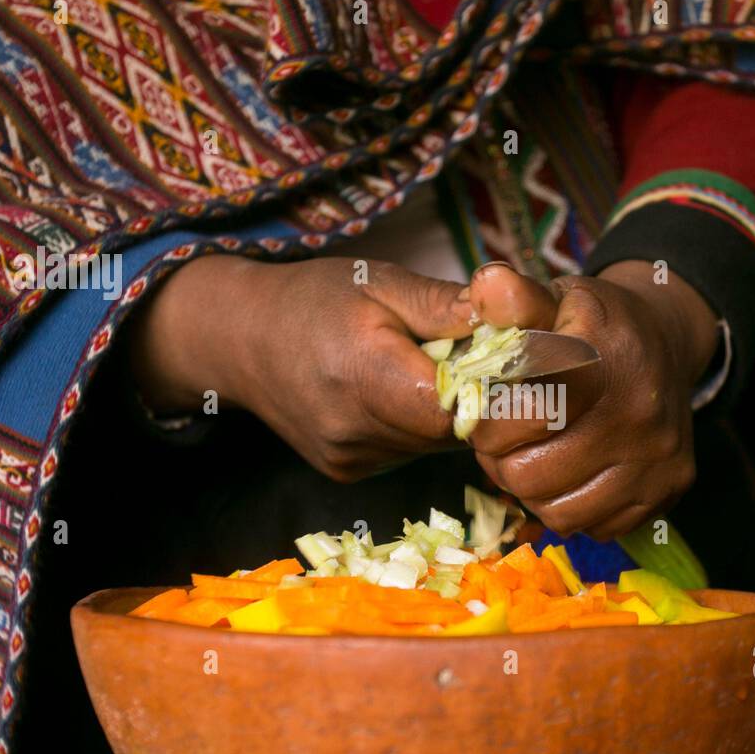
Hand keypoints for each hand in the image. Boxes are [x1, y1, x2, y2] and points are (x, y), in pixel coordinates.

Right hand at [130, 255, 475, 480]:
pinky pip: (410, 452)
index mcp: (365, 377)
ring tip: (429, 368)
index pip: (459, 407)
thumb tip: (516, 314)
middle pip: (452, 431)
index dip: (493, 387)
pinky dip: (420, 425)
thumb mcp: (381, 281)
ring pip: (435, 446)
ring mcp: (351, 460)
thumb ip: (447, 305)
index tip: (506, 358)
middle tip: (474, 354)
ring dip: (449, 412)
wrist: (238, 339)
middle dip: (477, 396)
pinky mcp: (348, 472)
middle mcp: (357, 432)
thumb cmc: (314, 299)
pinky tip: (400, 392)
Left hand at [466, 260, 719, 537]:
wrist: (665, 344)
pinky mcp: (667, 490)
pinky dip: (571, 506)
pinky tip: (569, 472)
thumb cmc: (592, 324)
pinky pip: (594, 526)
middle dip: (503, 461)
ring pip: (559, 512)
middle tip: (504, 440)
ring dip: (533, 490)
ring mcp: (657, 459)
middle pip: (530, 475)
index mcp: (602, 362)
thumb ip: (513, 299)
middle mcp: (638, 414)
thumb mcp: (555, 297)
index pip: (519, 415)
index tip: (488, 408)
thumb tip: (486, 286)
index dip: (488, 420)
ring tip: (534, 456)